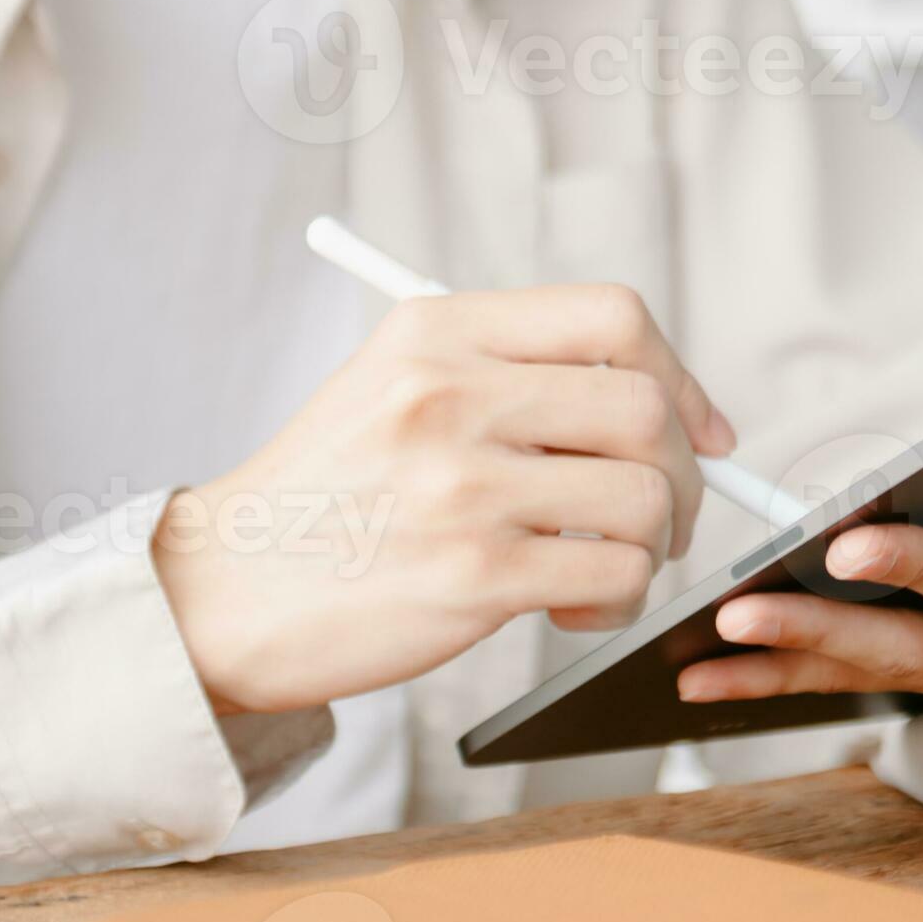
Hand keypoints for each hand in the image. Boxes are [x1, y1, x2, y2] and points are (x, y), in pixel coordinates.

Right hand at [153, 284, 734, 712]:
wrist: (224, 593)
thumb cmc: (326, 499)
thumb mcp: (391, 386)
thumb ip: (507, 375)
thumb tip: (664, 408)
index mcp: (436, 332)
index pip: (611, 314)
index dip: (679, 374)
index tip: (698, 431)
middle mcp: (450, 394)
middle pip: (644, 407)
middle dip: (681, 473)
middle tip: (661, 516)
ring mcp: (463, 485)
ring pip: (645, 497)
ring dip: (653, 544)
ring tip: (604, 566)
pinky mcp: (474, 575)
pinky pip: (616, 574)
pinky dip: (618, 599)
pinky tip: (573, 607)